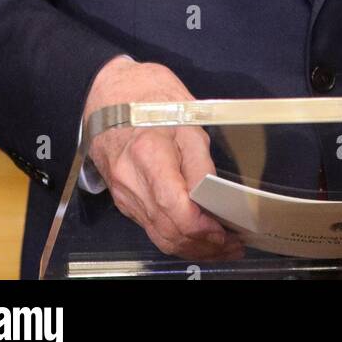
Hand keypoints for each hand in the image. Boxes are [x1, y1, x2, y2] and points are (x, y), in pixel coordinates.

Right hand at [83, 56, 243, 262]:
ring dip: (191, 248)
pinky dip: (175, 237)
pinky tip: (195, 235)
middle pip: (168, 231)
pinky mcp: (123, 199)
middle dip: (204, 245)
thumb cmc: (150, 98)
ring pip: (159, 236)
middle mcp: (131, 181)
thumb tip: (214, 197)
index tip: (225, 232)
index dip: (203, 229)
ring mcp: (124, 194)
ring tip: (220, 247)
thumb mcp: (187, 119)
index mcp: (149, 155)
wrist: (108, 94)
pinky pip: (151, 227)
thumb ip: (200, 162)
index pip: (176, 209)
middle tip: (232, 245)